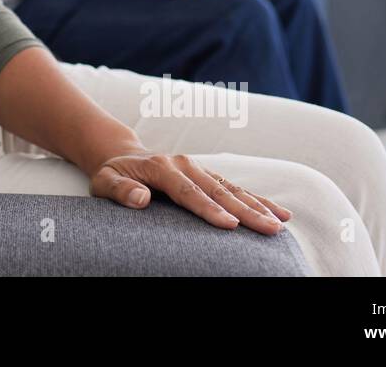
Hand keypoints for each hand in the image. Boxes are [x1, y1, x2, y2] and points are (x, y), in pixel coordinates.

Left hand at [89, 141, 292, 234]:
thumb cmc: (113, 174)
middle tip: (269, 228)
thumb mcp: (105, 181)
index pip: (188, 192)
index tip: (229, 225)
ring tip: (280, 223)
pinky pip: (235, 188)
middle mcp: (185, 165)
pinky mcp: (207, 175)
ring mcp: (198, 168)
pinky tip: (279, 212)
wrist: (122, 155)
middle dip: (245, 211)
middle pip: (218, 191)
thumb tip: (141, 198)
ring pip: (232, 189)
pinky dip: (257, 200)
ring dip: (257, 206)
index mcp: (161, 168)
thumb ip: (120, 190)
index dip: (209, 209)